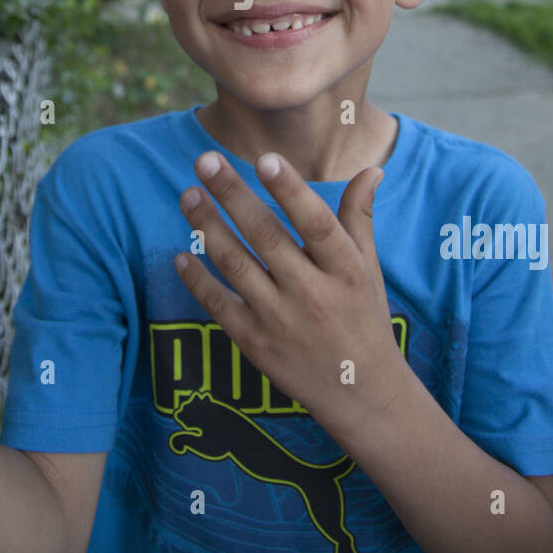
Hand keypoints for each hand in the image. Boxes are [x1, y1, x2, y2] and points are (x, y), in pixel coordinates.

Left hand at [175, 151, 408, 440]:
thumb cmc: (363, 318)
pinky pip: (219, 305)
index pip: (316, 224)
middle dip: (232, 195)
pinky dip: (198, 280)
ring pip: (236, 265)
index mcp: (345, 270)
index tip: (266, 159)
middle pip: (266, 237)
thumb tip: (371, 169)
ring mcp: (280, 320)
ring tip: (188, 196)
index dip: (291, 191)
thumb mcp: (368, 268)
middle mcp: (312, 293)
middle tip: (205, 161)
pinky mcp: (255, 343)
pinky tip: (182, 255)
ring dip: (208, 228)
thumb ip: (359, 218)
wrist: (359, 393)